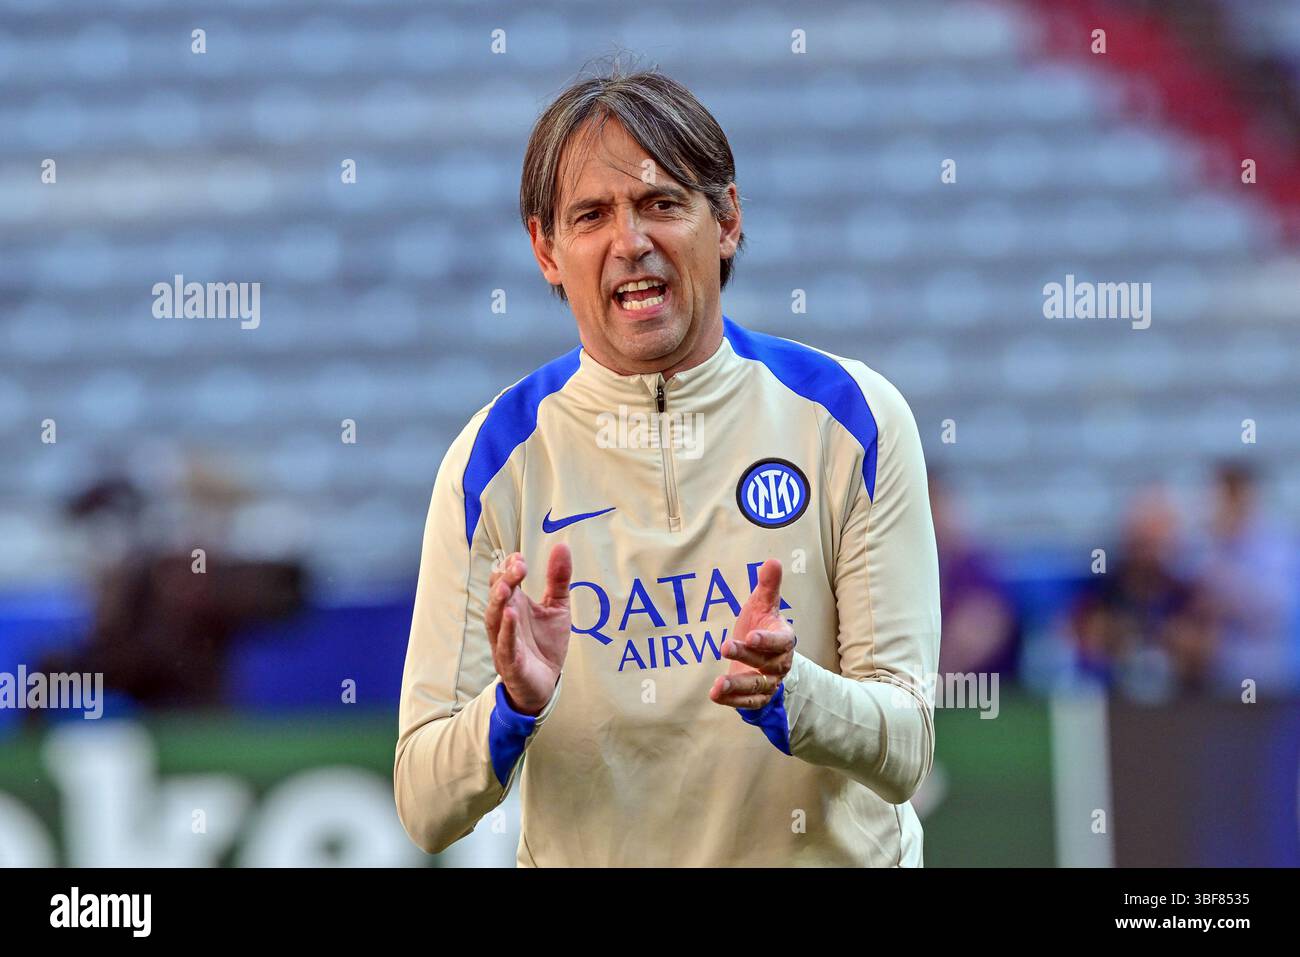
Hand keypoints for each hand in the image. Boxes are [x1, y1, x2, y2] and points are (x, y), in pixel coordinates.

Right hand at [484, 544, 571, 715]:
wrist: (546, 683)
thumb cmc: (545, 644)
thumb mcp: (557, 607)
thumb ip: (558, 579)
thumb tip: (562, 545)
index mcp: (514, 604)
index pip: (503, 579)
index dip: (509, 567)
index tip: (520, 558)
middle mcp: (505, 620)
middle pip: (497, 595)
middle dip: (505, 579)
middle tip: (518, 566)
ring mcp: (504, 641)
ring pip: (494, 618)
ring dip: (499, 601)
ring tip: (507, 587)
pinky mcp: (510, 662)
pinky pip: (505, 644)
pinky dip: (507, 630)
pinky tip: (511, 615)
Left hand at [709, 557, 796, 709]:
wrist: (762, 655)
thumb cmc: (761, 625)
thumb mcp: (763, 604)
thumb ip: (769, 586)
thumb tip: (773, 561)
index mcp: (784, 639)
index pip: (781, 641)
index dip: (767, 640)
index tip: (751, 635)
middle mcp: (780, 663)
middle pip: (765, 662)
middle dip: (746, 655)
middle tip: (724, 646)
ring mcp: (770, 682)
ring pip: (756, 686)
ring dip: (737, 686)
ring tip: (717, 685)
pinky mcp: (759, 697)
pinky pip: (749, 703)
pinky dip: (733, 702)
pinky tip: (715, 695)